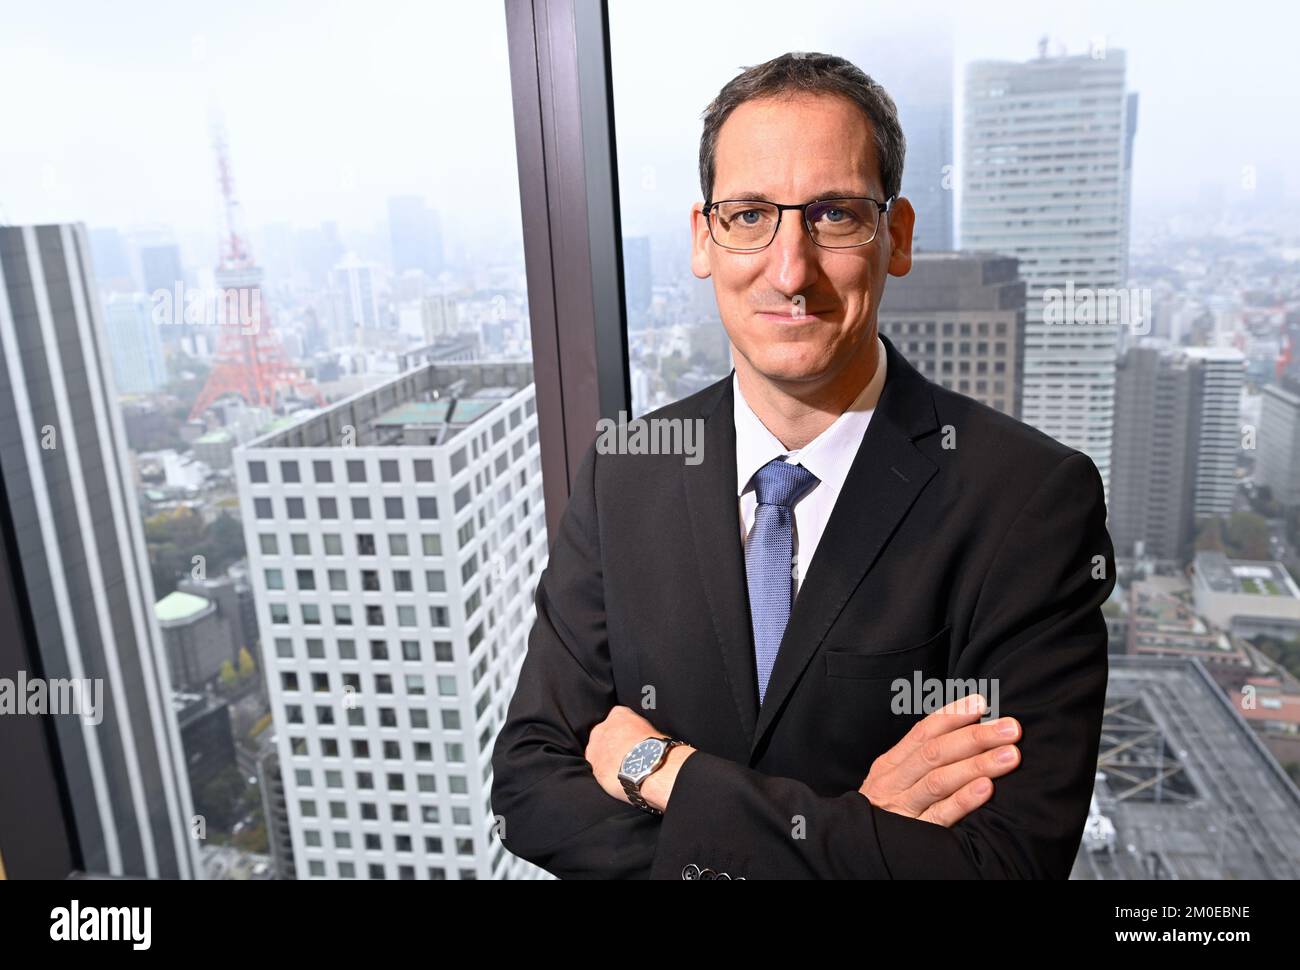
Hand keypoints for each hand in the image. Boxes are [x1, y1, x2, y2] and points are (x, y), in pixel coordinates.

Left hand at [585, 705, 694, 811]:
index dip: (624, 731)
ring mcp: (595, 747)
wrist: (647, 767)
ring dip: (606, 758)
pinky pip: (597, 768)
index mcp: (618, 713)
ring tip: (621, 768)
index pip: (617, 718)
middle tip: (625, 754)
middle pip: (604, 734)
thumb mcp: (650, 729)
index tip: (630, 739)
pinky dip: (604, 772)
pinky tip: (615, 777)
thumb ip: (639, 728)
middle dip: (612, 743)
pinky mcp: (593, 766)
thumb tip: (642, 736)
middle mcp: (602, 727)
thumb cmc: (654, 748)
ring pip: (598, 751)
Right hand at [858, 694, 1020, 826]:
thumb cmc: (883, 811)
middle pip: (935, 753)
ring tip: (1010, 755)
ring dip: (977, 764)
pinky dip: (963, 800)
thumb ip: (918, 760)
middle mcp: (894, 782)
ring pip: (939, 780)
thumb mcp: (892, 780)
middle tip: (1010, 728)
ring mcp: (902, 808)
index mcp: (890, 764)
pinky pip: (940, 815)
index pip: (923, 732)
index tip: (982, 703)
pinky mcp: (913, 835)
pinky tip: (987, 789)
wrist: (853, 849)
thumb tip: (963, 732)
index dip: (953, 716)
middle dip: (975, 737)